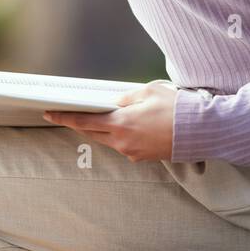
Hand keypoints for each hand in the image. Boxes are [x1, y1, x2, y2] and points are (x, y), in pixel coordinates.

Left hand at [42, 80, 176, 161]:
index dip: (64, 117)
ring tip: (97, 117)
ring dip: (100, 130)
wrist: (200, 131)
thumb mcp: (148, 92)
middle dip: (78, 124)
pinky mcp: (143, 157)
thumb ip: (126, 98)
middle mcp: (123, 143)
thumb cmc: (176, 108)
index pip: (84, 121)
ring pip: (108, 140)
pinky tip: (124, 126)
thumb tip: (115, 104)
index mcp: (120, 124)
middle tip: (65, 115)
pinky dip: (119, 136)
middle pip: (92, 133)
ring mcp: (133, 153)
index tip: (49, 113)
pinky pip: (124, 146)